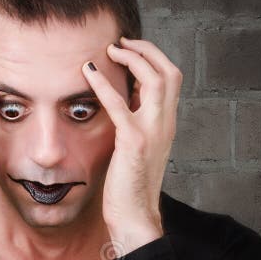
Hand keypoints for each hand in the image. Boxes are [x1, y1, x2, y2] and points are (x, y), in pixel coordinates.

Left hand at [82, 36, 182, 255]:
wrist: (136, 215)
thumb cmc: (131, 185)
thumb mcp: (138, 148)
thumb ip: (136, 124)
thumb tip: (124, 103)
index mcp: (166, 124)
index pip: (171, 79)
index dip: (153, 59)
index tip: (130, 52)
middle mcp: (165, 123)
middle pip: (170, 72)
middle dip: (147, 50)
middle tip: (120, 44)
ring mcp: (152, 132)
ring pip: (156, 80)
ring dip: (133, 59)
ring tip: (110, 51)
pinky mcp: (133, 142)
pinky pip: (120, 105)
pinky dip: (104, 84)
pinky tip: (88, 72)